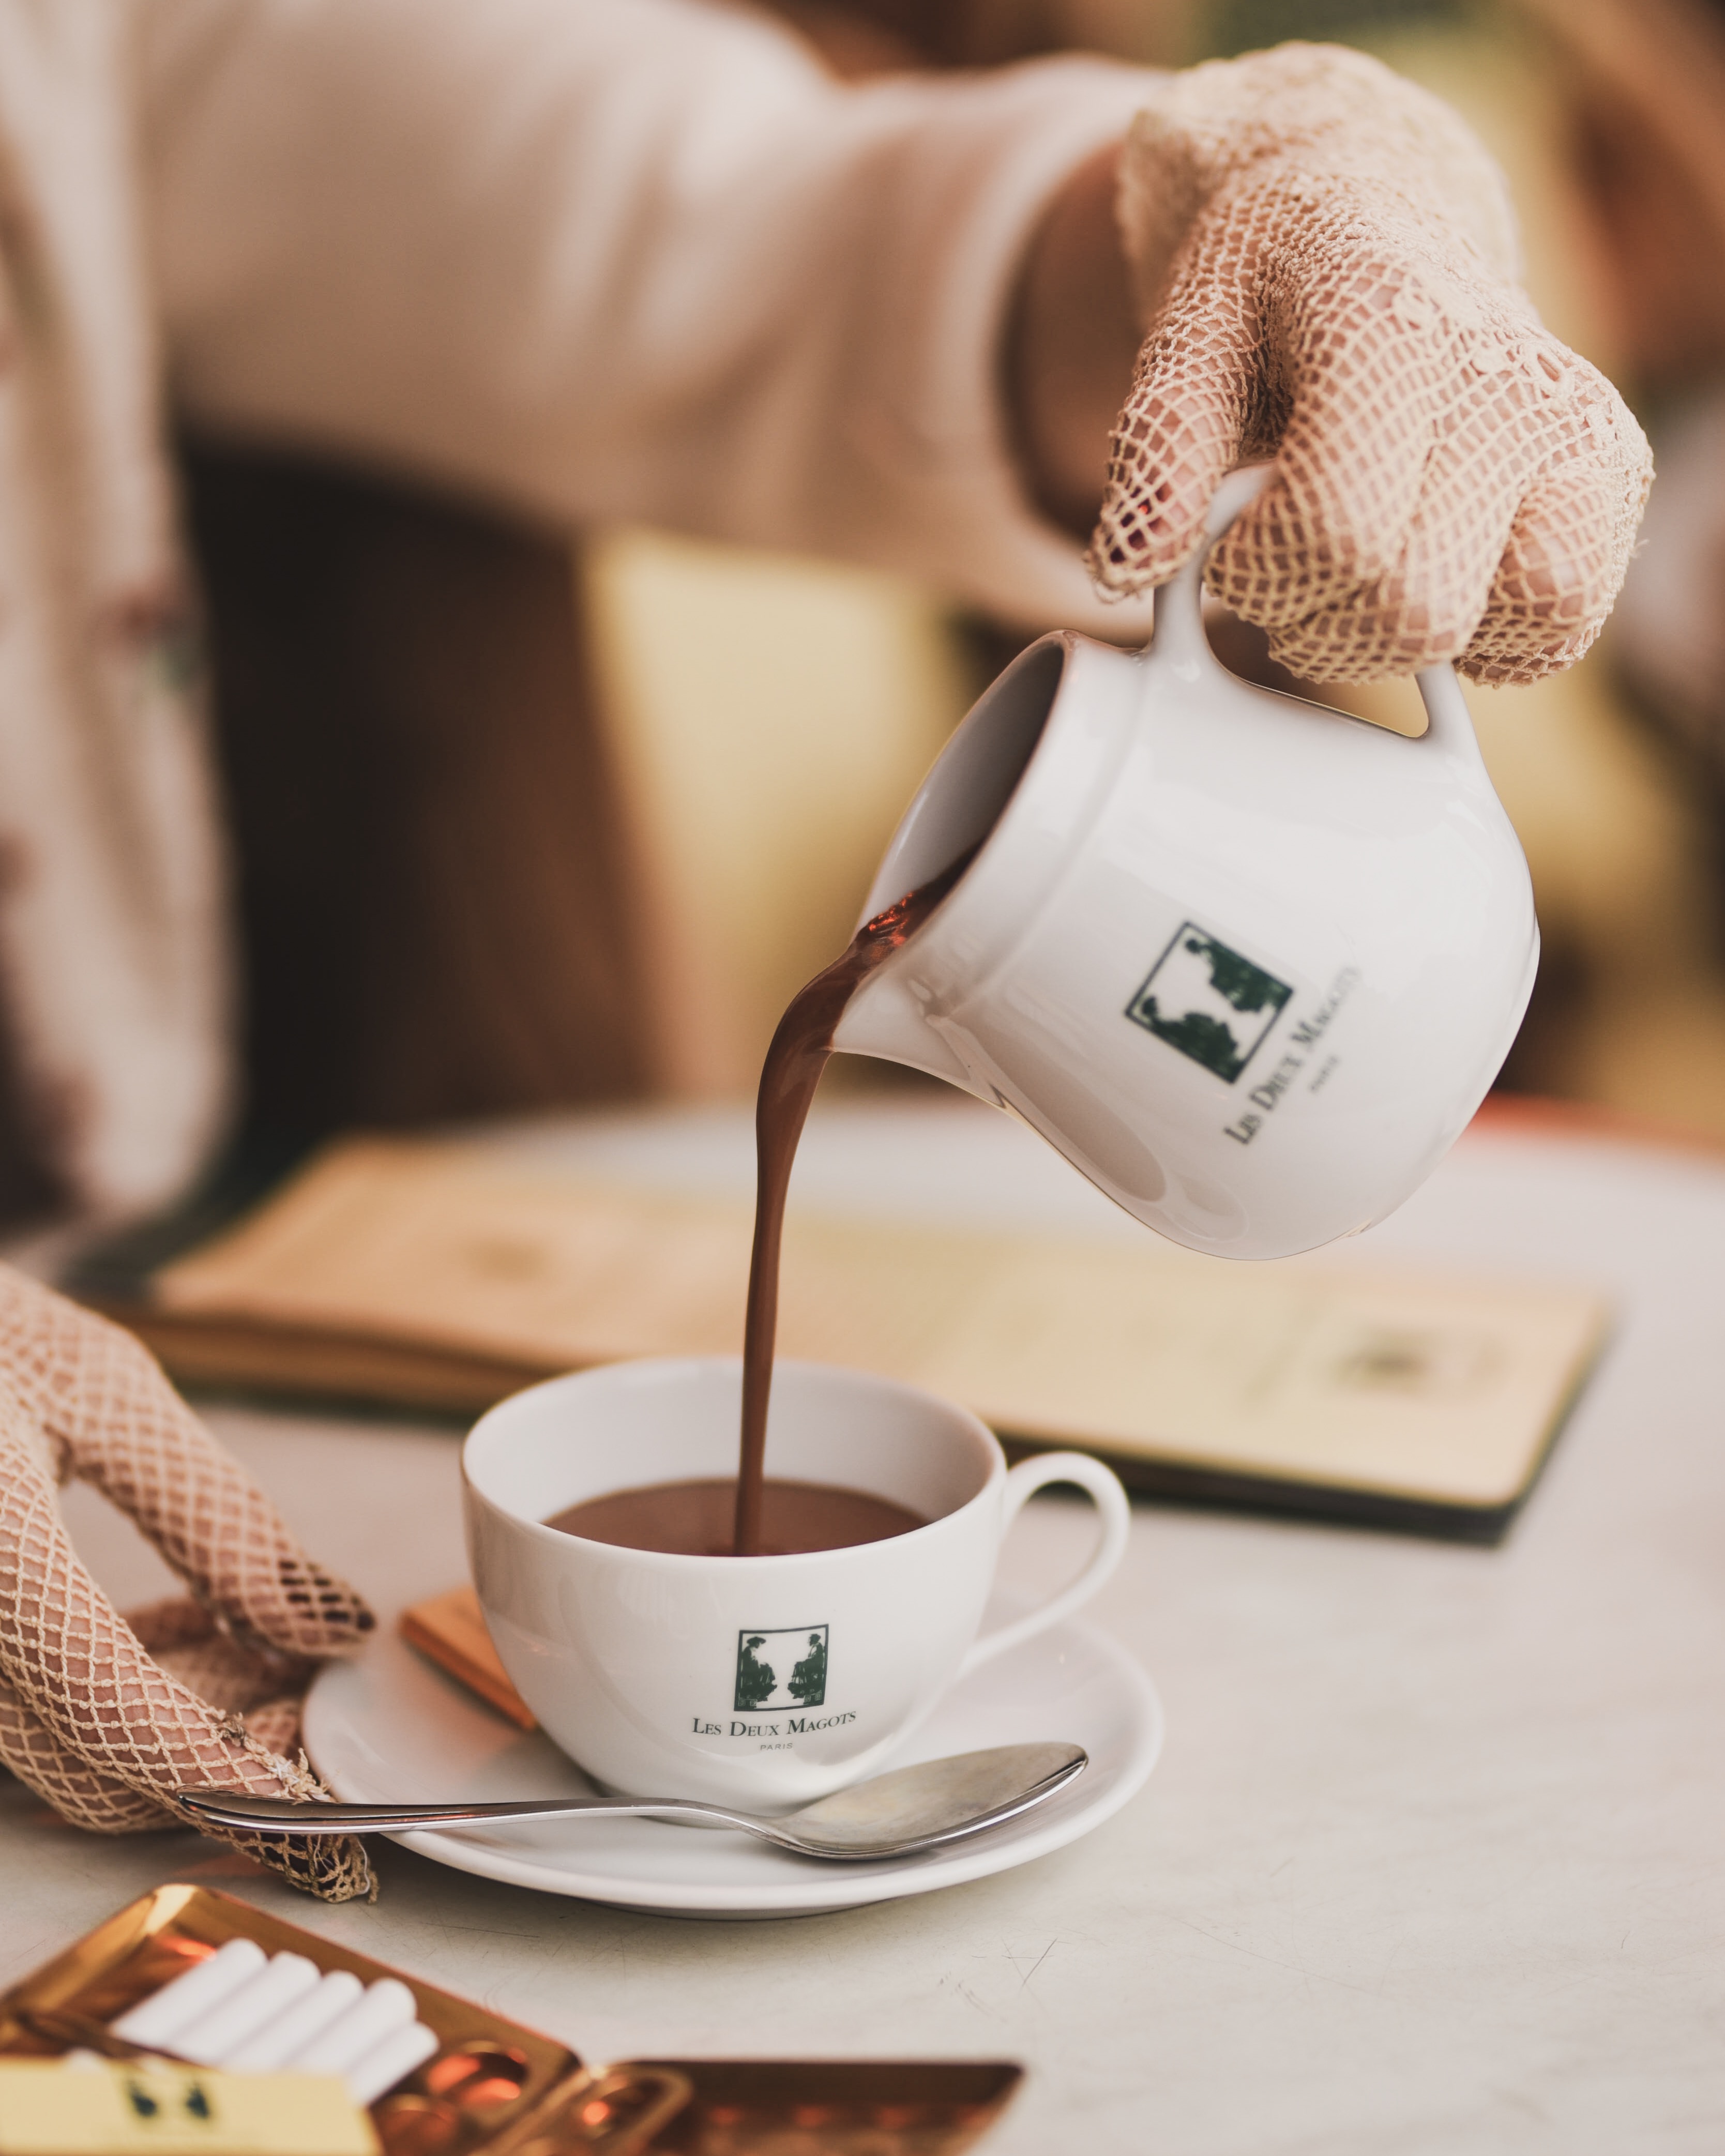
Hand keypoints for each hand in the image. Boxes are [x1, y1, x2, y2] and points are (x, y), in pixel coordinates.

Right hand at [0, 1266, 373, 1899]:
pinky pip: (24, 1709)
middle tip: (306, 1684)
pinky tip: (182, 1623)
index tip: (320, 1799)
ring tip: (259, 1642)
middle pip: (88, 1762)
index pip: (115, 1710)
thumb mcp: (104, 1394)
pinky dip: (115, 1692)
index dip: (226, 1769)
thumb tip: (332, 1625)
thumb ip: (218, 1519)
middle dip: (217, 1751)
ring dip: (173, 1724)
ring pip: (56, 1749)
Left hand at [1081, 44, 1651, 683]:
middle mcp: (1506, 374)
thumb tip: (1125, 569)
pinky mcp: (1612, 476)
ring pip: (1487, 630)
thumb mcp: (1186, 338)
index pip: (1335, 534)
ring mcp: (1576, 426)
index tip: (1229, 544)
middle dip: (1315, 617)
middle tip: (1282, 559)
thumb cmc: (1270, 288)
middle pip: (1410, 608)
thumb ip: (1156, 450)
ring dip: (1391, 637)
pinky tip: (1429, 572)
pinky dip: (1481, 636)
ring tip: (1352, 563)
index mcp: (1390, 325)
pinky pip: (1555, 624)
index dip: (1261, 573)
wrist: (1376, 213)